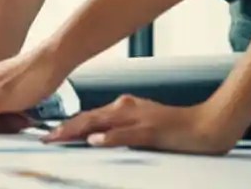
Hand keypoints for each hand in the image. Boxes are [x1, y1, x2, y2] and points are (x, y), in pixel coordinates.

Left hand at [45, 95, 239, 153]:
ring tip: (58, 138)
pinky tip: (94, 141)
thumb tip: (96, 139)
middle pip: (88, 118)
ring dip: (77, 131)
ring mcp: (138, 118)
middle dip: (64, 128)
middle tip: (44, 139)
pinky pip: (125, 134)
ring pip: (101, 123)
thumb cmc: (175, 129)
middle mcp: (126, 108)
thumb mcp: (142, 128)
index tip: (48, 135)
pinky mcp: (151, 131)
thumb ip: (121, 131)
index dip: (67, 126)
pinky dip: (108, 137)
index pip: (89, 117)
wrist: (206, 125)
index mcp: (123, 108)